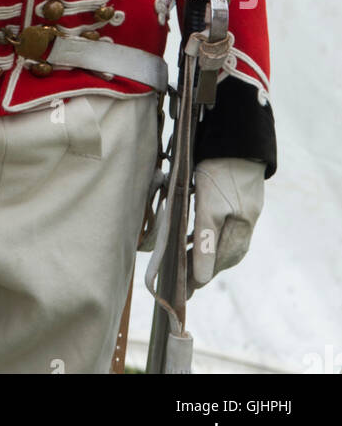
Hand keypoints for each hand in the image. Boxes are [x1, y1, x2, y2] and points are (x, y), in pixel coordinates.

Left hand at [188, 157, 264, 294]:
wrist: (236, 135)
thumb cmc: (220, 168)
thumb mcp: (208, 205)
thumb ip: (205, 240)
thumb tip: (202, 277)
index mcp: (241, 229)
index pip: (217, 263)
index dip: (198, 277)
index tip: (182, 290)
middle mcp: (244, 223)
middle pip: (222, 255)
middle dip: (202, 268)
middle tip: (182, 281)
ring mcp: (242, 210)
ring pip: (221, 240)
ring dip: (203, 251)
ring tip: (185, 262)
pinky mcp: (236, 197)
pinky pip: (221, 225)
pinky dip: (207, 234)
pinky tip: (194, 233)